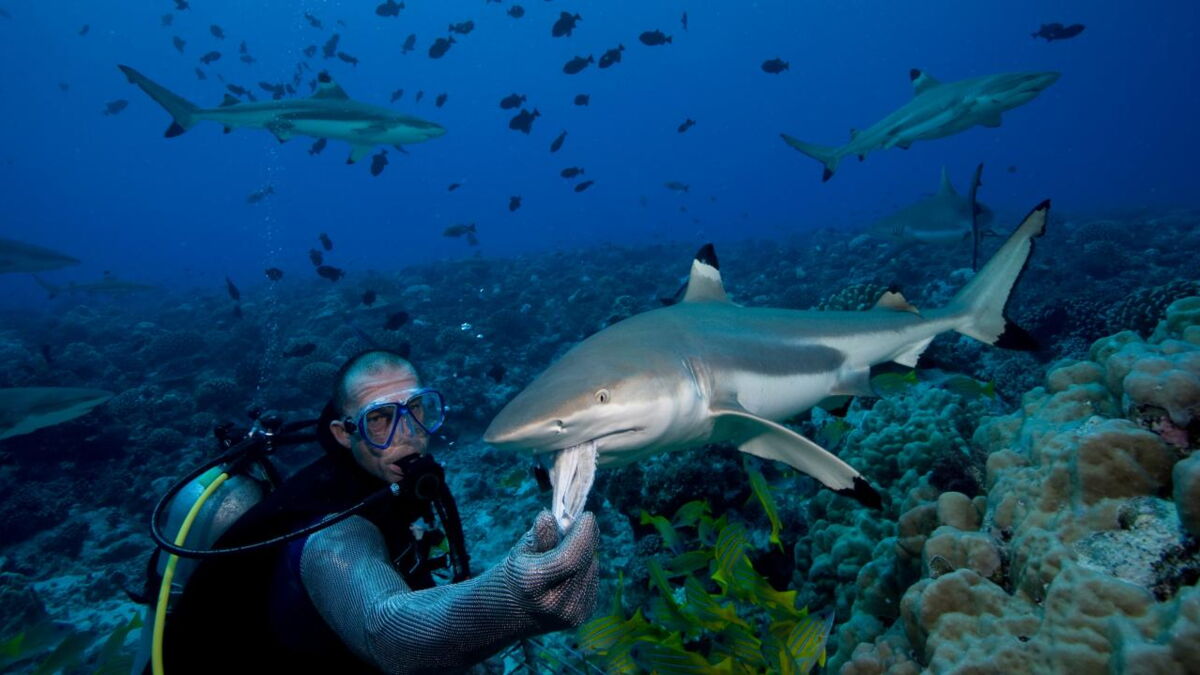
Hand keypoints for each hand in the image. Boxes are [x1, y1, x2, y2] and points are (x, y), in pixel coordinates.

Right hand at [502, 510, 598, 630]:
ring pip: (591, 569)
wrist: (514, 613)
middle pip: (583, 561)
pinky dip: (585, 569)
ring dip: (584, 555)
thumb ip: (538, 536)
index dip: (583, 535)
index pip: (569, 558)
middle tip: (577, 525)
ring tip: (564, 554)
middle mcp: (555, 604)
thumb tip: (549, 517)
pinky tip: (570, 572)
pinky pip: (592, 581)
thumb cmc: (517, 574)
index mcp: (532, 584)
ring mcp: (571, 613)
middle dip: (585, 539)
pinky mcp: (582, 616)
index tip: (587, 516)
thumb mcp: (520, 551)